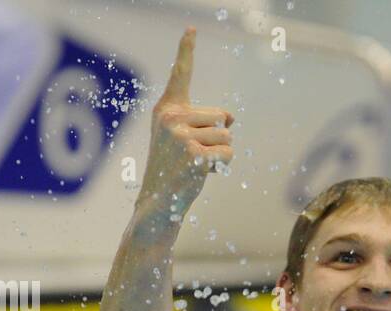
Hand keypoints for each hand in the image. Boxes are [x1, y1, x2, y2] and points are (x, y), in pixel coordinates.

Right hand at [138, 27, 234, 221]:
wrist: (159, 203)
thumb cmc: (174, 170)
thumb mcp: (183, 139)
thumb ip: (203, 122)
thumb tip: (231, 119)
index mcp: (166, 109)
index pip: (180, 74)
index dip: (186, 49)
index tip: (192, 27)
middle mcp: (171, 117)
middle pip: (222, 115)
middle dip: (219, 136)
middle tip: (194, 155)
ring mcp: (181, 135)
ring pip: (227, 136)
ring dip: (220, 153)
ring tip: (196, 165)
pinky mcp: (194, 153)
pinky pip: (228, 153)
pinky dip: (223, 166)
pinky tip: (202, 174)